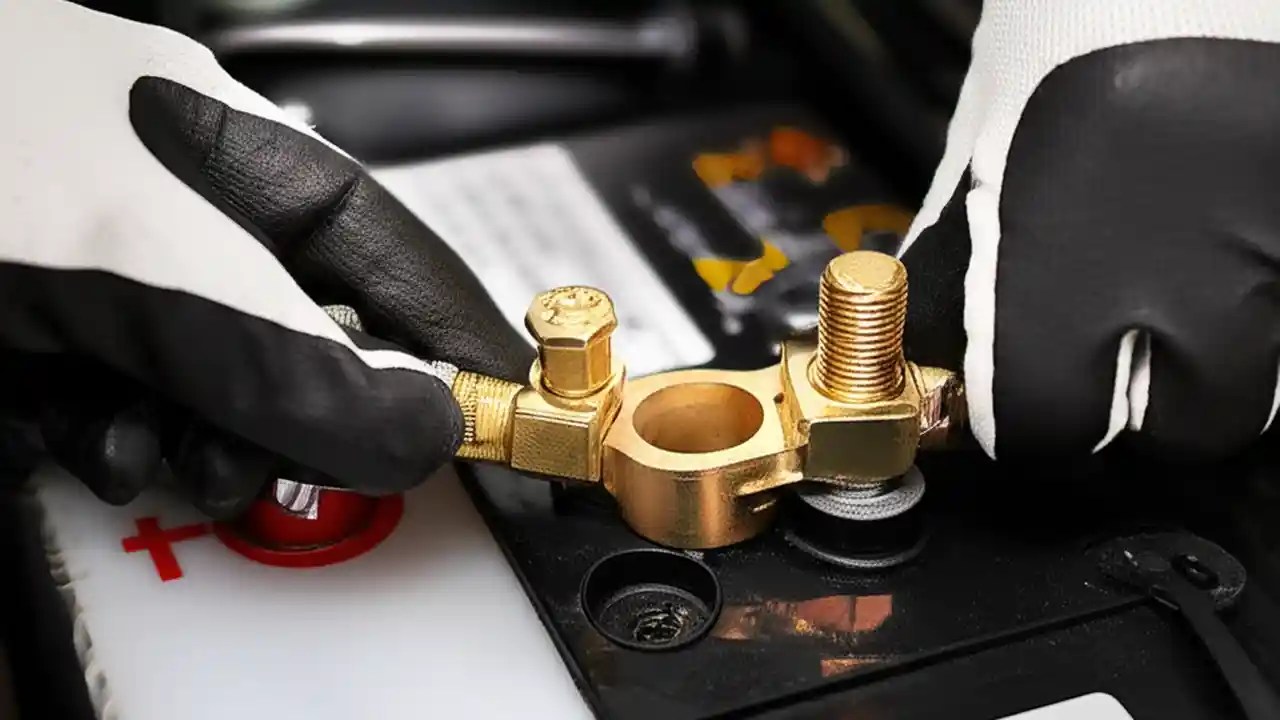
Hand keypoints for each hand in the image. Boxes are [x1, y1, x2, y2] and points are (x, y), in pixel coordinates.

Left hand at [0, 0, 531, 516]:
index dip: (448, 329)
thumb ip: (284, 354)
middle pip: (300, 329)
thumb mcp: (131, 256)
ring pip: (208, 382)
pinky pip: (112, 407)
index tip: (507, 403)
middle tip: (308, 462)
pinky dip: (114, 443)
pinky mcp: (25, 331)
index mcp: (213, 143)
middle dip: (307, 410)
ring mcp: (88, 267)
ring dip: (201, 440)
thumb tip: (419, 423)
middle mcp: (162, 201)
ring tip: (171, 456)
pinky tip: (81, 441)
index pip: (380, 246)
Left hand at [901, 0, 1279, 461]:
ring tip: (1178, 299)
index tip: (1023, 405)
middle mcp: (1195, 273)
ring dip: (1218, 365)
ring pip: (1266, 381)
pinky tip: (1226, 250)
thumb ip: (966, 249)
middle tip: (1113, 366)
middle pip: (1191, 430)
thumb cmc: (1081, 13)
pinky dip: (1265, 302)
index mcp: (1072, 259)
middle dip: (1145, 414)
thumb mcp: (987, 136)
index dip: (1030, 421)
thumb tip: (942, 332)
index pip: (1048, 422)